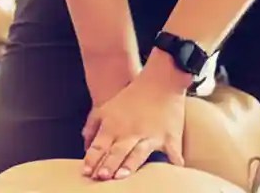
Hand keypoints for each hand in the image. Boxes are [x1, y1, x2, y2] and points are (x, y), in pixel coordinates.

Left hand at [81, 59, 189, 180]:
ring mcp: (150, 135)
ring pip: (137, 153)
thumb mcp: (107, 107)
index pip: (99, 145)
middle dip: (107, 165)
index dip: (91, 159)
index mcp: (113, 125)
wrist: (159, 81)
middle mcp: (130, 131)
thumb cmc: (132, 96)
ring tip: (120, 176)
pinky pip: (172, 153)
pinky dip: (174, 163)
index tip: (85, 172)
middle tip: (100, 178)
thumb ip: (93, 124)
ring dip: (129, 165)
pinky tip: (172, 173)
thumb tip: (85, 142)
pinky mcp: (169, 137)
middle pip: (116, 151)